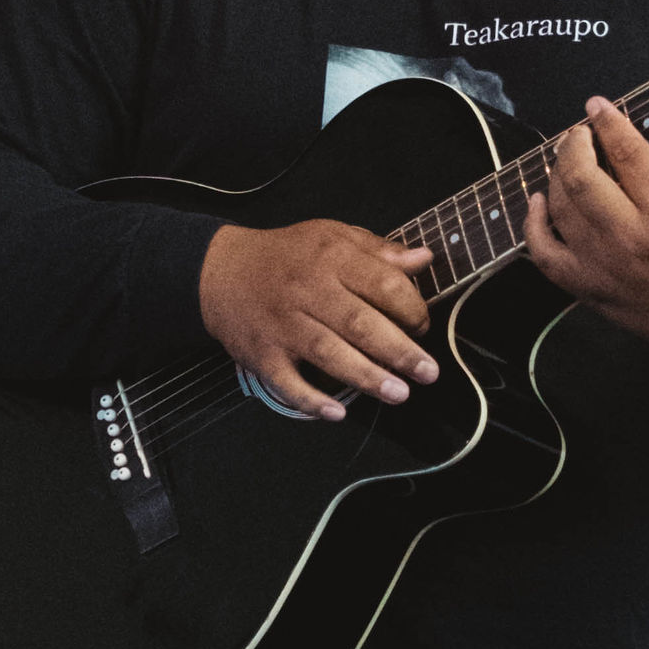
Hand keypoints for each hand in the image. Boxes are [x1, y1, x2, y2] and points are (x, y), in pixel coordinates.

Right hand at [198, 218, 437, 423]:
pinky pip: (287, 381)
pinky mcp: (262, 353)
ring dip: (366, 377)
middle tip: (428, 372)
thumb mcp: (332, 236)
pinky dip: (311, 400)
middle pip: (359, 323)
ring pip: (329, 353)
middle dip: (399, 351)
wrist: (220, 272)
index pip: (382, 283)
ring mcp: (283, 325)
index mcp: (331, 259)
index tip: (424, 327)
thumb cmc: (287, 256)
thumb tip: (424, 260)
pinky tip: (337, 413)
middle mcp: (308, 292)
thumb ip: (379, 250)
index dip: (411, 308)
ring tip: (399, 394)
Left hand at [522, 98, 648, 365]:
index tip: (597, 106)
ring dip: (555, 175)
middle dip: (574, 144)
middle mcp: (631, 237)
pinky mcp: (588, 288)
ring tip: (565, 161)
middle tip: (578, 134)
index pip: (627, 152)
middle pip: (582, 177)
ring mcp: (604, 266)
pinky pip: (544, 254)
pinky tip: (539, 201)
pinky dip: (533, 224)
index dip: (608, 122)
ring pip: (561, 207)